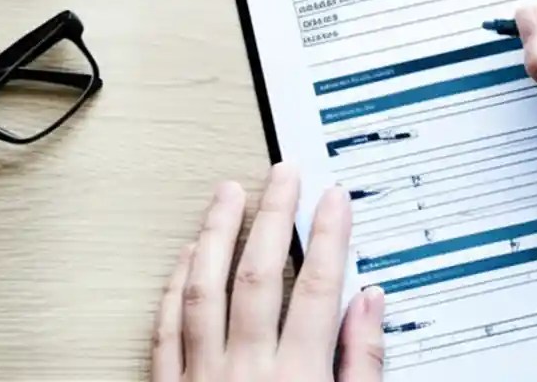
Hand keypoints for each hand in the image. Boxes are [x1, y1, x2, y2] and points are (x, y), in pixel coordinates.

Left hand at [152, 164, 383, 381]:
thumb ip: (362, 362)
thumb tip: (369, 303)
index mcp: (298, 378)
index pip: (318, 289)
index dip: (329, 237)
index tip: (334, 200)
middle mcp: (246, 371)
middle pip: (258, 276)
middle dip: (274, 216)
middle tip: (283, 175)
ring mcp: (203, 377)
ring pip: (204, 290)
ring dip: (217, 234)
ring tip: (228, 194)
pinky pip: (167, 328)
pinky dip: (177, 285)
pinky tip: (189, 254)